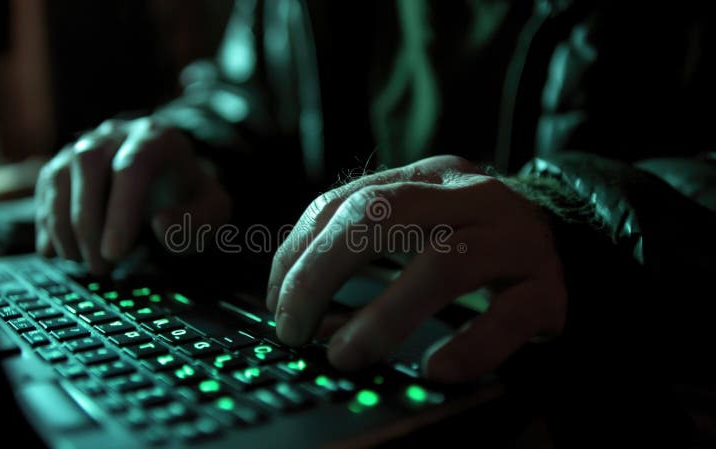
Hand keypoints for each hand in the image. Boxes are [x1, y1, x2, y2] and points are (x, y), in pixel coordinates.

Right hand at [35, 117, 230, 272]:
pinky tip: (58, 252)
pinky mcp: (65, 161)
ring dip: (63, 224)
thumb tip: (160, 225)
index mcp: (158, 138)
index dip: (120, 211)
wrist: (170, 175)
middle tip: (100, 266)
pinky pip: (47, 186)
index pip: (133, 166)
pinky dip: (47, 221)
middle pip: (90, 164)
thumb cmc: (190, 196)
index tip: (114, 252)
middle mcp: (118, 133)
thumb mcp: (213, 210)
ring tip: (79, 262)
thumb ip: (198, 220)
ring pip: (61, 173)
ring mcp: (87, 143)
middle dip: (89, 221)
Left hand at [266, 155, 566, 381]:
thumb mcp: (418, 225)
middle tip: (293, 327)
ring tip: (346, 355)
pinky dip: (469, 345)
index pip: (346, 200)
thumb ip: (363, 250)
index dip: (299, 251)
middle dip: (322, 272)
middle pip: (383, 216)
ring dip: (383, 315)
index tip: (276, 300)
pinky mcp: (548, 285)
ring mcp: (511, 238)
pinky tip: (437, 369)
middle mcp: (468, 196)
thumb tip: (299, 307)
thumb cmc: (472, 238)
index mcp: (426, 178)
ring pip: (443, 266)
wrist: (564, 238)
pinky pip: (509, 315)